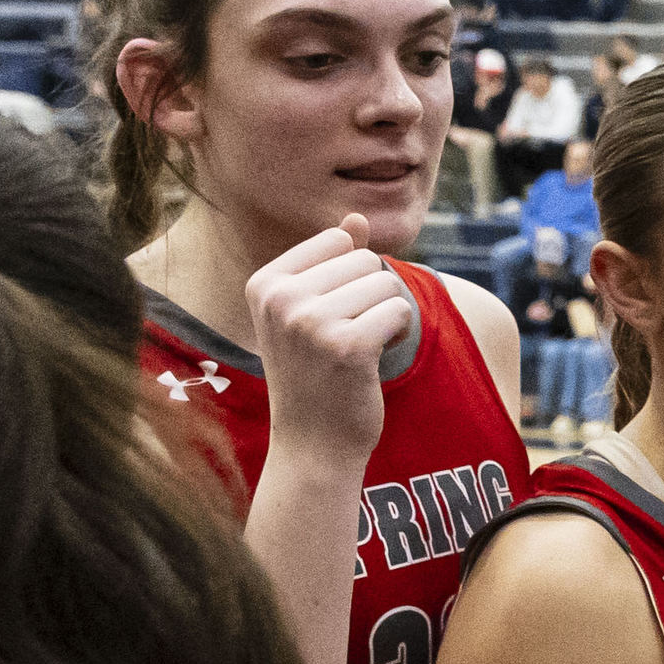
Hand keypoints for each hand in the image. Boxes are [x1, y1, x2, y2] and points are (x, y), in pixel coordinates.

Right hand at [240, 222, 411, 470]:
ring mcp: (310, 322)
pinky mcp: (347, 346)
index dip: (350, 277)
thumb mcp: (310, 312)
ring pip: (386, 282)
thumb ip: (333, 262)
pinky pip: (399, 310)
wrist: (312, 446)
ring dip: (386, 315)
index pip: (337, 240)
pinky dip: (399, 332)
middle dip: (371, 296)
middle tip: (347, 339)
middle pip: (364, 259)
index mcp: (264, 283)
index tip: (330, 316)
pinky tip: (376, 359)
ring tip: (359, 349)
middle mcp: (280, 298)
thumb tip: (357, 217)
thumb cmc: (315, 375)